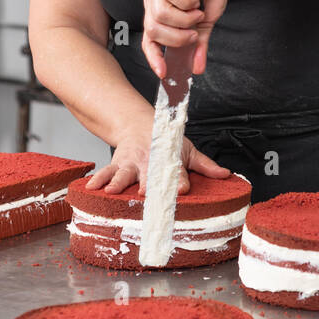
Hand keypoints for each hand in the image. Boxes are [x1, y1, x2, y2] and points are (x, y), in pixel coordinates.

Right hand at [85, 119, 229, 194]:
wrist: (140, 125)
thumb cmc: (167, 142)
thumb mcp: (188, 151)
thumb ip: (205, 165)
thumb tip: (226, 175)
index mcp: (170, 159)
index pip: (177, 171)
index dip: (180, 179)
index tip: (182, 189)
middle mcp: (150, 162)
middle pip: (149, 174)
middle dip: (147, 184)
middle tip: (144, 193)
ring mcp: (131, 163)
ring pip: (125, 173)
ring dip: (119, 182)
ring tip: (112, 191)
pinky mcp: (117, 164)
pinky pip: (106, 172)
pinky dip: (98, 179)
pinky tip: (91, 188)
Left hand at [141, 0, 240, 77]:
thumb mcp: (204, 24)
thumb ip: (198, 45)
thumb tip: (197, 67)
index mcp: (157, 14)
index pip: (148, 40)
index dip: (154, 57)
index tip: (164, 71)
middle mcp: (152, 0)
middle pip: (153, 29)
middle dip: (177, 37)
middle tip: (193, 32)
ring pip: (160, 14)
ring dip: (184, 19)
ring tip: (197, 13)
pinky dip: (186, 2)